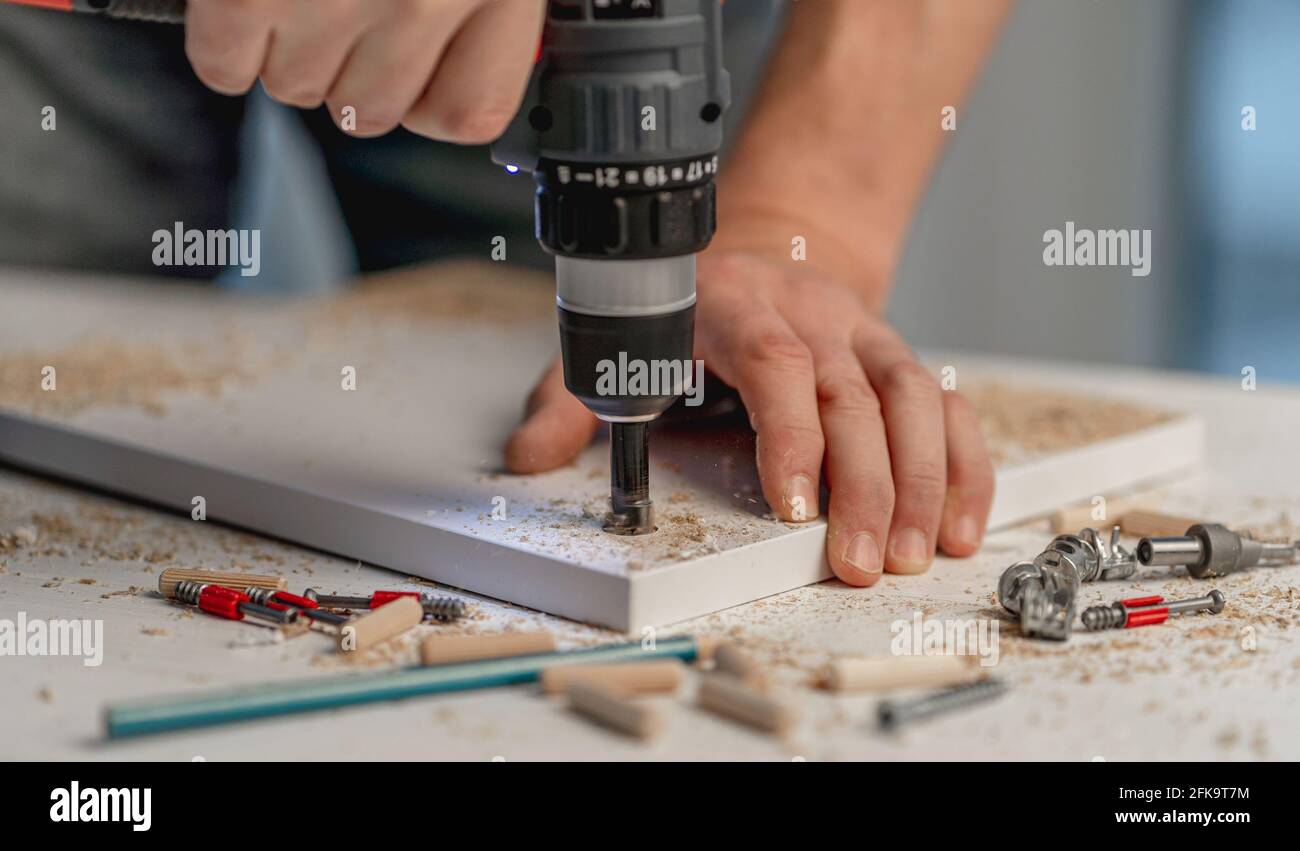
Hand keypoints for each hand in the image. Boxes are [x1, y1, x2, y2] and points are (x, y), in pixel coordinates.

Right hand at [183, 0, 544, 140]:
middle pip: (375, 110)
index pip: (469, 114)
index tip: (419, 74)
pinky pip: (225, 67)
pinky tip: (240, 8)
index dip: (432, 102)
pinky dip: (223, 44)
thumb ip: (485, 6)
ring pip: (299, 89)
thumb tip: (467, 74)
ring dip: (288, 45)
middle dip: (353, 66)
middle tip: (342, 2)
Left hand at [505, 251, 994, 585]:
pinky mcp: (901, 360)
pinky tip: (961, 525)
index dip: (791, 432)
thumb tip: (527, 455)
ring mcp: (865, 334)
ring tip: (916, 554)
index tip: (794, 504)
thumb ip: (573, 396)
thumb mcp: (618, 340)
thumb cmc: (686, 312)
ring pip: (914, 398)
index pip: (774, 361)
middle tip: (859, 562)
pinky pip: (950, 407)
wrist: (761, 251)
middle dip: (865, 484)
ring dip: (923, 481)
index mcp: (735, 303)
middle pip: (854, 393)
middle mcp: (812, 314)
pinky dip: (963, 465)